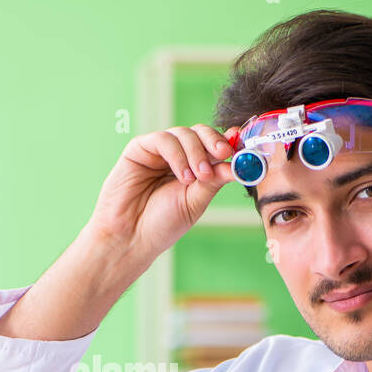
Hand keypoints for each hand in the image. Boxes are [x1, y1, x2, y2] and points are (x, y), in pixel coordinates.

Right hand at [84, 123, 239, 267]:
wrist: (131, 238)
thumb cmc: (161, 224)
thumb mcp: (195, 201)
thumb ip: (215, 180)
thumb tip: (239, 164)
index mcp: (192, 168)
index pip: (212, 146)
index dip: (226, 142)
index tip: (238, 146)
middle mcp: (175, 156)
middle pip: (199, 133)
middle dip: (213, 142)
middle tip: (223, 155)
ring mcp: (157, 152)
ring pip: (183, 133)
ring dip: (196, 152)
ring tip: (198, 178)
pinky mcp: (138, 149)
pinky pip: (163, 140)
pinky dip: (177, 154)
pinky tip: (182, 176)